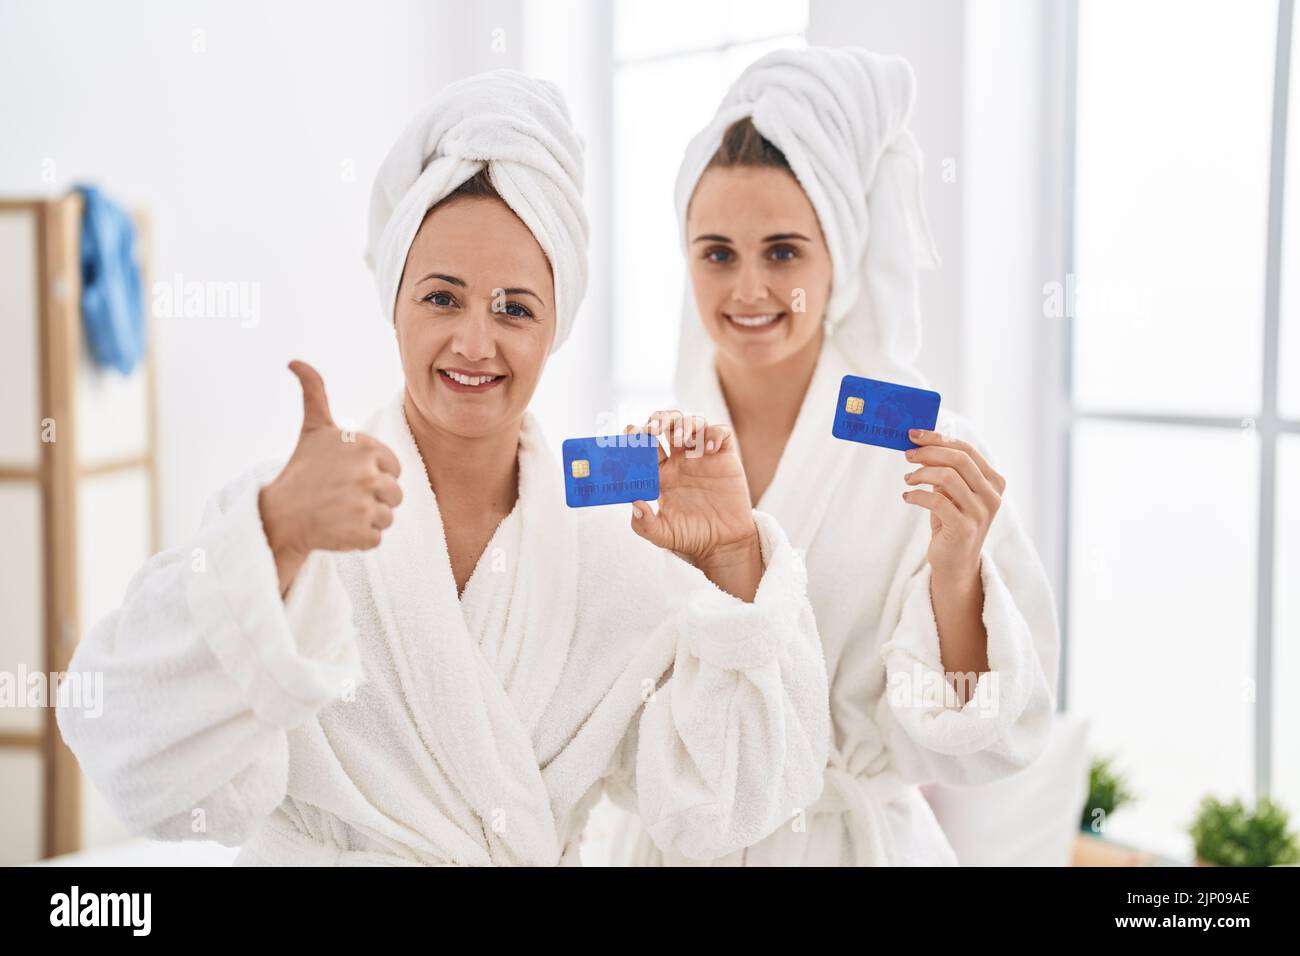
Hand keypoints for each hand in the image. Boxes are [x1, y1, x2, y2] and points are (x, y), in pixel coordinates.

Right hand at [258, 360, 403, 594]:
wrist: (280, 515)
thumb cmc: (303, 471)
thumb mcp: (313, 429)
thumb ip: (314, 392)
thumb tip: (294, 361)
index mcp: (364, 446)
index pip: (393, 468)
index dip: (372, 474)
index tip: (346, 476)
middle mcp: (366, 472)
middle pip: (394, 493)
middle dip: (371, 498)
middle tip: (341, 497)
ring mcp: (363, 504)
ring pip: (388, 516)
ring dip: (367, 520)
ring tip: (339, 513)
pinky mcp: (361, 533)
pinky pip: (377, 538)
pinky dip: (359, 539)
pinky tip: (337, 529)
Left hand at [624, 410, 761, 600]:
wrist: (723, 543)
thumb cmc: (691, 537)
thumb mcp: (662, 535)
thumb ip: (644, 524)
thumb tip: (634, 503)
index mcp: (660, 473)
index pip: (645, 445)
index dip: (637, 435)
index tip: (630, 434)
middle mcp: (679, 460)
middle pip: (667, 424)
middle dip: (659, 419)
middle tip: (653, 429)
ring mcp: (702, 456)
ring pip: (692, 422)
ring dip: (684, 423)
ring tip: (680, 438)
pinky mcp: (725, 457)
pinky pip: (720, 433)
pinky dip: (714, 433)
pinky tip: (709, 449)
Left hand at [900, 427, 1003, 585]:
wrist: (955, 563)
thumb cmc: (950, 522)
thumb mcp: (951, 493)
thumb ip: (946, 470)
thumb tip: (922, 443)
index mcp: (993, 481)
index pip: (967, 450)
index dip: (939, 439)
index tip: (915, 434)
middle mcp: (992, 495)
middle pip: (959, 459)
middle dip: (929, 452)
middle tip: (907, 454)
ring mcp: (980, 512)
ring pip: (947, 477)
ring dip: (921, 473)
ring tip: (908, 479)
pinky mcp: (964, 528)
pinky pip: (936, 500)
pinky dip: (916, 494)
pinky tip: (907, 496)